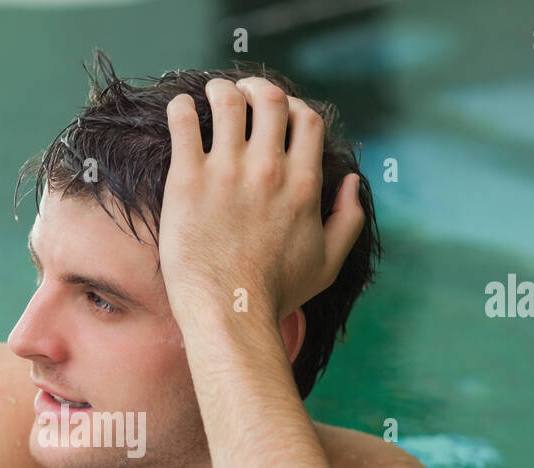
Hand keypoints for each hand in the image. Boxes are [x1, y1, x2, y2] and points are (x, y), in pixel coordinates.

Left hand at [157, 77, 364, 327]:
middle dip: (257, 88)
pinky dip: (183, 108)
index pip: (306, 120)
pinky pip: (185, 124)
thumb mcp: (328, 263)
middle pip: (270, 100)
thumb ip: (348, 220)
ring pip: (228, 102)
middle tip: (242, 94)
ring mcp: (227, 172)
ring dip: (220, 90)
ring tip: (211, 96)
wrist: (231, 312)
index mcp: (302, 185)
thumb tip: (351, 183)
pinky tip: (181, 110)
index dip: (293, 108)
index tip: (278, 114)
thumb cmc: (276, 294)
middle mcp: (268, 170)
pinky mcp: (188, 180)